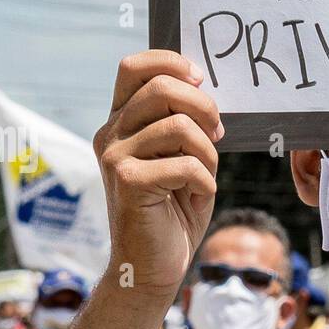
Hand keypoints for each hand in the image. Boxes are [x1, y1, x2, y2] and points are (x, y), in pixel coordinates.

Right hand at [94, 51, 221, 300]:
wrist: (154, 266)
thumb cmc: (173, 211)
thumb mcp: (180, 157)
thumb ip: (182, 123)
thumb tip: (204, 87)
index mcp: (121, 122)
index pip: (134, 66)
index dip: (172, 62)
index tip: (201, 80)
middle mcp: (110, 134)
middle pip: (162, 87)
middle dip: (204, 107)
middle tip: (217, 135)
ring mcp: (115, 157)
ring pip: (179, 126)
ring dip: (207, 153)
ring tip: (204, 177)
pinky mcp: (129, 182)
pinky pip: (187, 165)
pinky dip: (205, 183)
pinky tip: (196, 198)